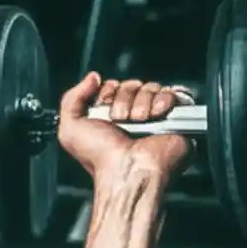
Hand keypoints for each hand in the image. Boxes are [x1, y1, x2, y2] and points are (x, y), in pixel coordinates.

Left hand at [58, 72, 195, 179]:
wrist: (128, 170)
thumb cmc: (99, 155)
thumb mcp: (70, 128)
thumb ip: (72, 98)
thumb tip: (93, 77)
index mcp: (108, 116)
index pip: (112, 86)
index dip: (107, 92)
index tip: (104, 108)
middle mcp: (132, 115)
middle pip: (131, 84)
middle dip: (123, 99)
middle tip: (120, 120)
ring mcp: (154, 116)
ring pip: (150, 87)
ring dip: (141, 103)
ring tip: (138, 122)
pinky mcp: (176, 118)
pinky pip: (172, 93)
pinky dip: (163, 100)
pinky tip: (156, 114)